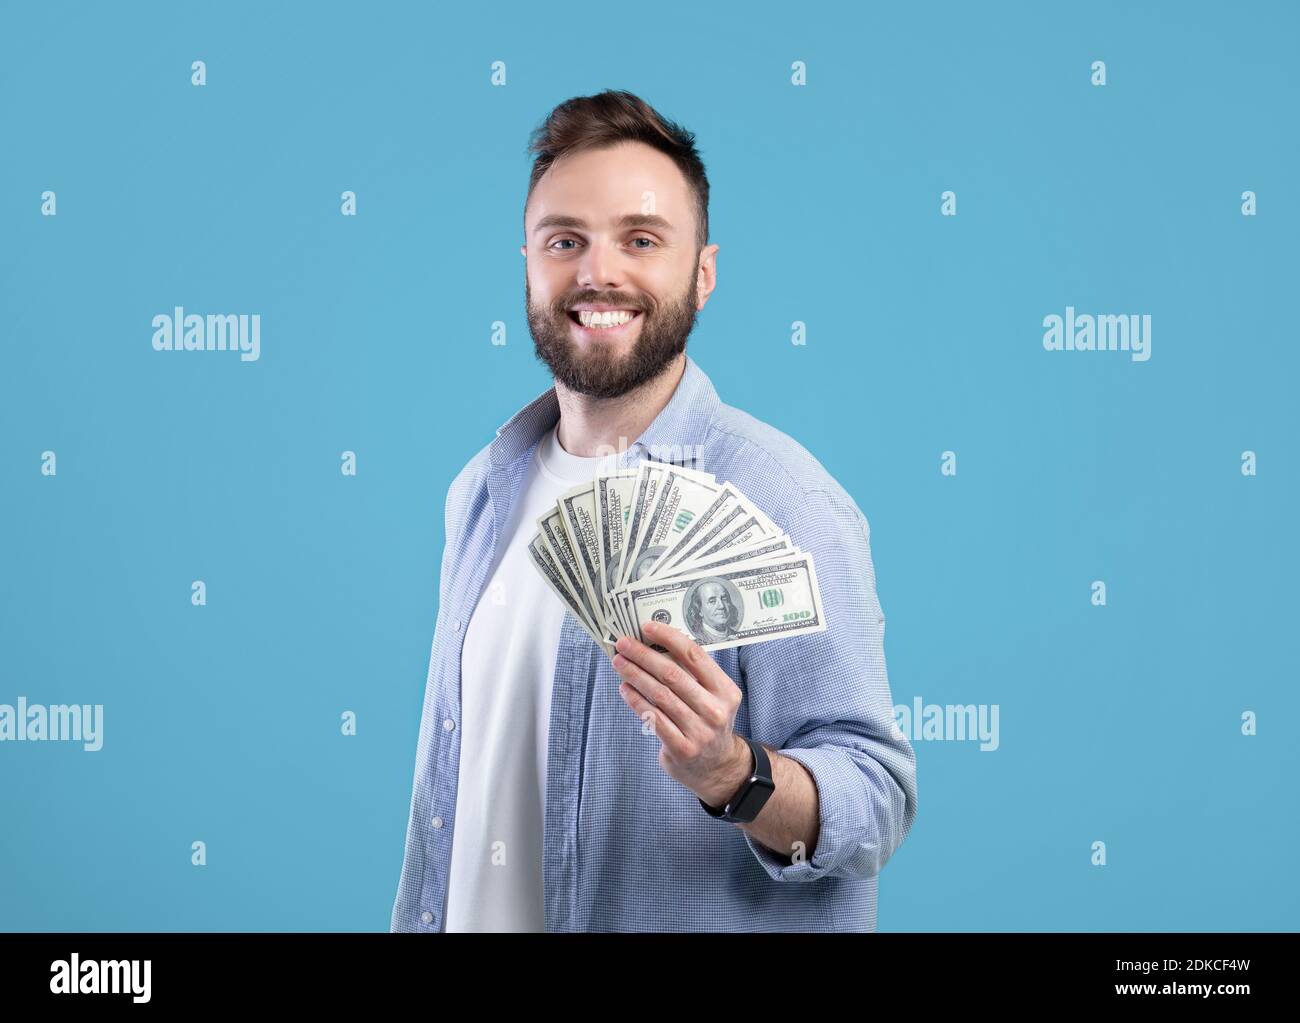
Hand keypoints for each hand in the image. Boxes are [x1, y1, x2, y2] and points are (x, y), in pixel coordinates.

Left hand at [612, 619, 751, 806]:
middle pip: (672, 674)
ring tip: (619, 663)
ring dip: (635, 675)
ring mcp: (699, 731)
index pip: (694, 656)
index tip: (647, 627)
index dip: (668, 638)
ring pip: (659, 695)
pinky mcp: (682, 748)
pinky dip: (636, 700)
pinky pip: (653, 718)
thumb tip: (655, 645)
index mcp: (725, 690)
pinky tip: (625, 688)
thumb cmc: (708, 722)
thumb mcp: (713, 697)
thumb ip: (692, 675)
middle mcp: (715, 710)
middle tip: (624, 644)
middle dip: (643, 655)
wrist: (718, 767)